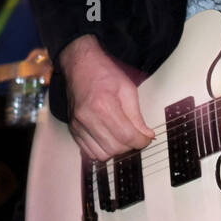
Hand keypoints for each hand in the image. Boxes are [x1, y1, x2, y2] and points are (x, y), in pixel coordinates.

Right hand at [61, 35, 153, 160]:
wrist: (81, 65)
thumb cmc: (104, 73)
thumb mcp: (128, 89)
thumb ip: (137, 116)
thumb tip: (147, 135)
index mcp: (103, 105)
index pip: (126, 136)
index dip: (141, 141)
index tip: (147, 139)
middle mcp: (87, 118)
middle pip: (114, 148)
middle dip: (130, 146)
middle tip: (136, 136)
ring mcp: (78, 125)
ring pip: (102, 155)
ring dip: (116, 150)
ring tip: (122, 137)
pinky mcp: (73, 129)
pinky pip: (89, 152)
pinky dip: (102, 150)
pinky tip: (109, 138)